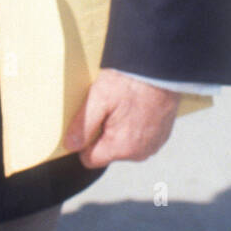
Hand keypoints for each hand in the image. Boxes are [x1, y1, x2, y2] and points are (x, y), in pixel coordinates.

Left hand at [64, 69, 179, 168]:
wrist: (161, 70)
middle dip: (103, 134)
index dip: (84, 142)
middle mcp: (139, 153)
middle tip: (108, 108)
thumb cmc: (131, 82)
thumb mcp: (99, 98)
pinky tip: (135, 107)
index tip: (89, 122)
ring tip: (123, 105)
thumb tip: (69, 145)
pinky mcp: (161, 136)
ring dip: (120, 130)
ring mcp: (153, 145)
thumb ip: (82, 126)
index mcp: (121, 147)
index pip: (90, 159)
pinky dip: (135, 126)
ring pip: (124, 145)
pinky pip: (140, 138)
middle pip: (108, 152)